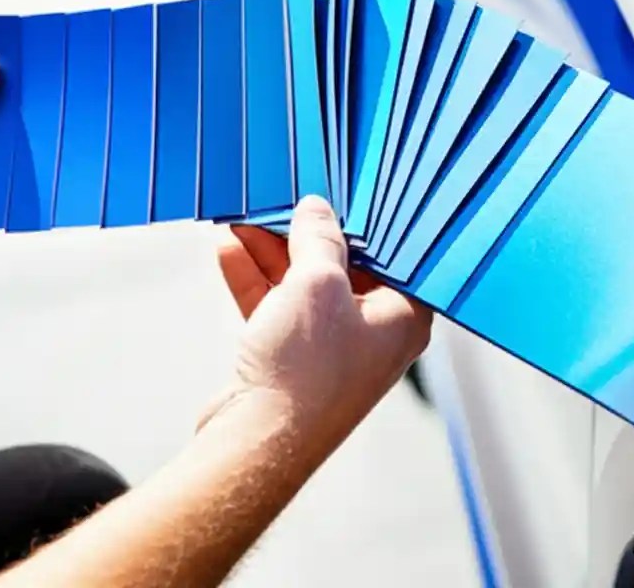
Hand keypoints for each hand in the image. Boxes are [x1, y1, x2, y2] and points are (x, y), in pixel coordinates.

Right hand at [202, 196, 432, 439]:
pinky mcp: (292, 362)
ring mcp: (331, 350)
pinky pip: (276, 309)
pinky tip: (230, 250)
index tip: (342, 193)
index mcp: (403, 317)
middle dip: (306, 234)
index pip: (393, 256)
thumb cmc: (306, 370)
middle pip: (343, 267)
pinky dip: (255, 281)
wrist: (257, 441)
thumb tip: (317, 210)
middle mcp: (373, 335)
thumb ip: (319, 239)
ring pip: (303, 286)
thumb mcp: (317, 282)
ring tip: (245, 215)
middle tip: (282, 200)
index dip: (366, 222)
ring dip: (272, 253)